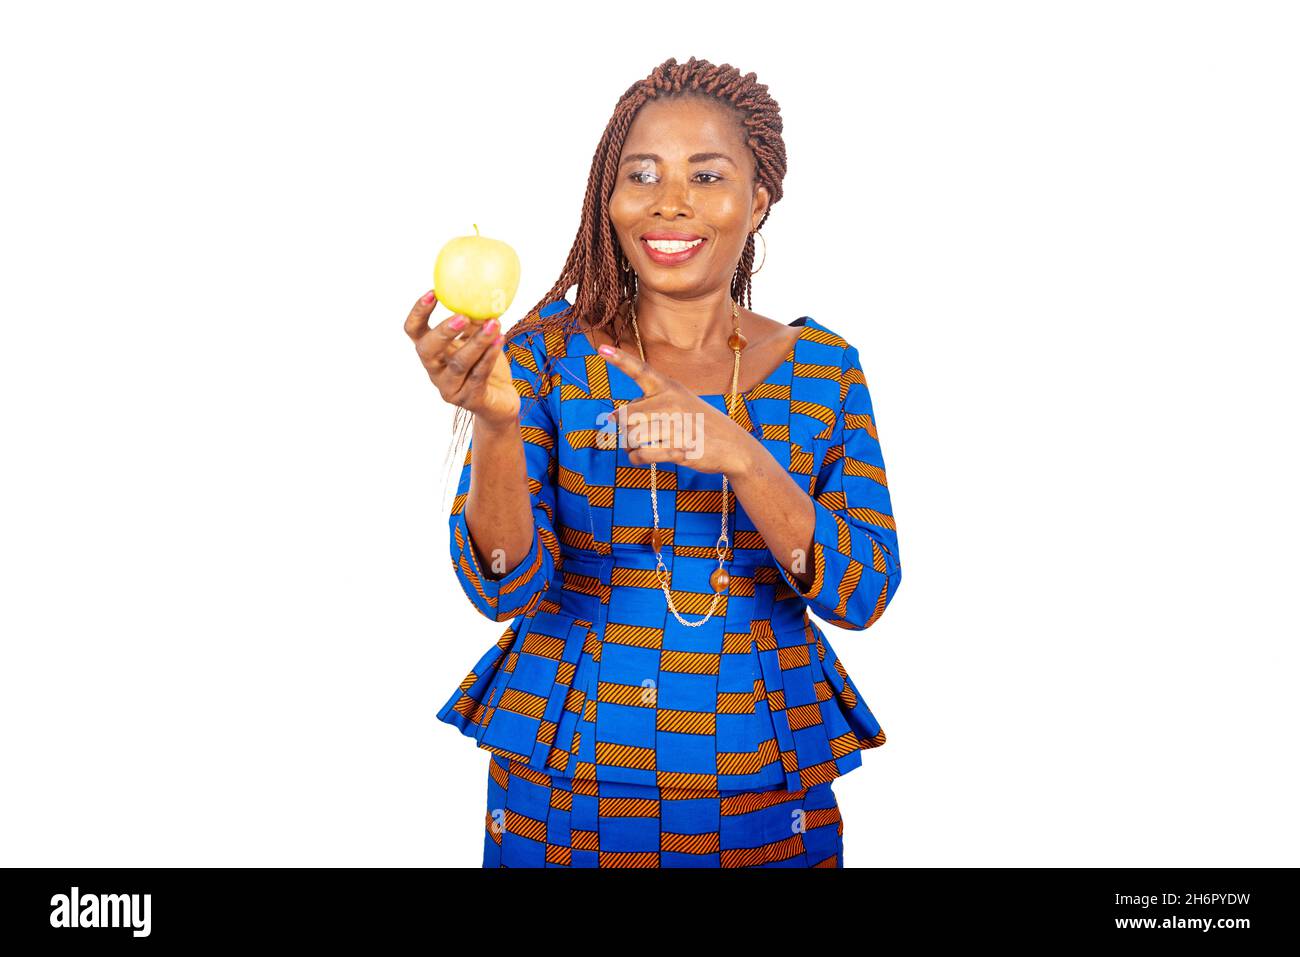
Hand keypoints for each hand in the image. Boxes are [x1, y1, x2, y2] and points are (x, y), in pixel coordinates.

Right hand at [404, 290, 518, 427]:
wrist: (502, 401)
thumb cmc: (486, 365)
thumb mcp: (479, 339)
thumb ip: (475, 320)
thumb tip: (480, 291)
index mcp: (432, 352)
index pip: (414, 331)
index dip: (419, 312)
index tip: (433, 292)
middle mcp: (435, 371)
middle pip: (427, 350)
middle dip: (443, 332)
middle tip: (461, 316)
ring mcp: (450, 388)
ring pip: (458, 363)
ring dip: (477, 341)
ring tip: (494, 323)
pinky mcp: (469, 399)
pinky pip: (479, 375)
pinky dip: (490, 355)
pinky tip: (500, 339)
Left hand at [595, 341, 758, 476]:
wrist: (734, 446)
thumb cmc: (698, 424)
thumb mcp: (679, 402)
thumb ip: (646, 405)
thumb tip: (609, 418)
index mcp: (670, 387)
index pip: (641, 371)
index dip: (620, 360)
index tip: (601, 349)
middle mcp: (671, 402)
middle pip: (625, 415)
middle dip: (624, 428)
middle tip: (634, 435)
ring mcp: (676, 425)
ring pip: (631, 436)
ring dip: (629, 445)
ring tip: (638, 447)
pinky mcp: (678, 448)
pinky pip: (641, 454)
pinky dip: (636, 458)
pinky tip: (640, 457)